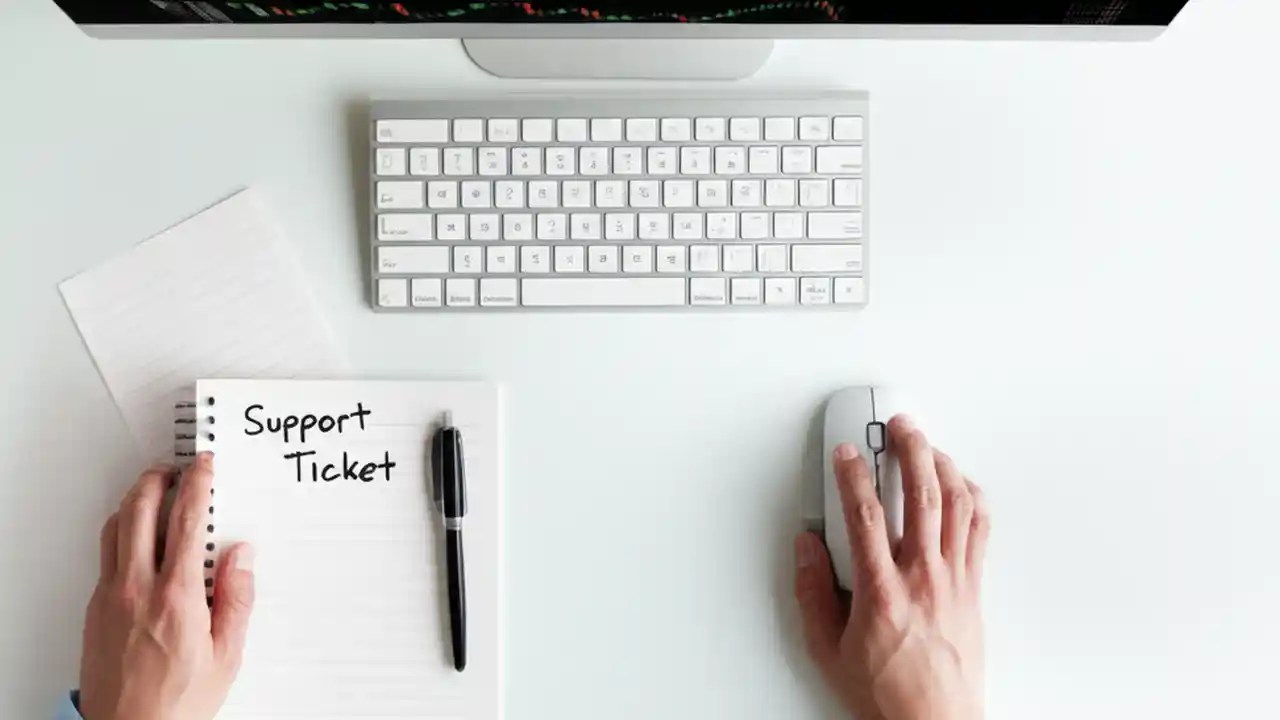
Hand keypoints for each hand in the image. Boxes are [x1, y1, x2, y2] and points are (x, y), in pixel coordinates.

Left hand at [79, 452, 254, 719]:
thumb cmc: (177, 703)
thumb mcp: (227, 655)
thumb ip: (237, 600)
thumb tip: (241, 558)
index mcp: (177, 597)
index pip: (187, 522)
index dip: (197, 485)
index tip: (204, 466)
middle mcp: (137, 589)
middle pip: (139, 511)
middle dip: (157, 479)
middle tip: (175, 468)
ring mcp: (110, 597)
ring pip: (115, 528)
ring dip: (134, 500)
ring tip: (153, 491)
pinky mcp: (95, 609)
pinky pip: (106, 554)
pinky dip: (122, 531)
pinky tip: (138, 535)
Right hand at [794, 416, 989, 719]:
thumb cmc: (885, 692)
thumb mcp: (827, 647)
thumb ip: (812, 591)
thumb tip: (808, 547)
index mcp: (882, 591)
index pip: (867, 515)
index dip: (853, 475)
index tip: (844, 452)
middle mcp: (923, 578)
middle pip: (922, 496)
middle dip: (909, 450)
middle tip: (898, 426)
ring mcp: (954, 579)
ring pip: (956, 505)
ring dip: (942, 465)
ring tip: (928, 443)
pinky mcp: (974, 587)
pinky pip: (979, 529)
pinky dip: (972, 498)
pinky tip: (961, 483)